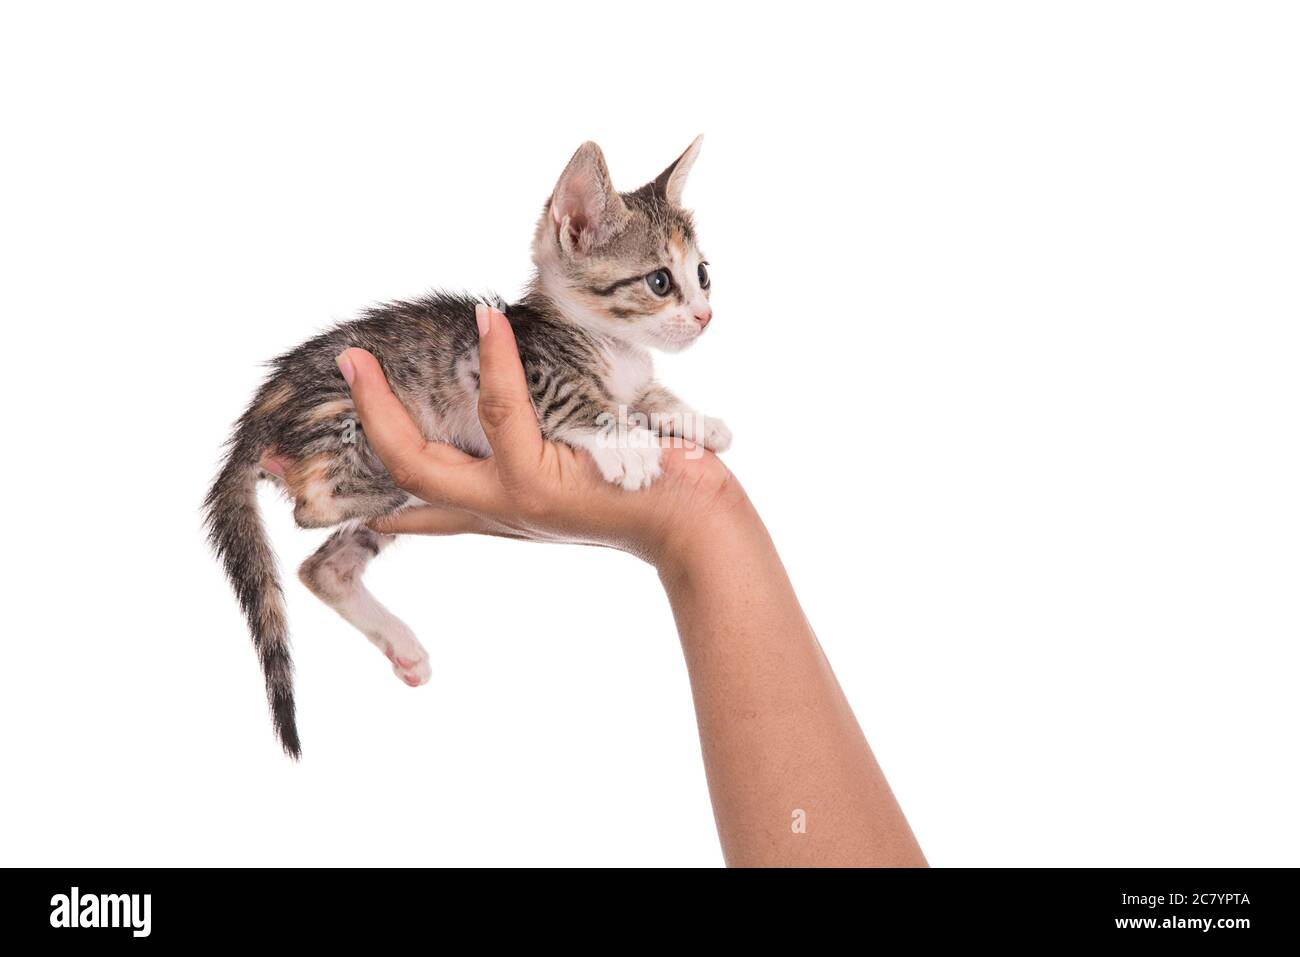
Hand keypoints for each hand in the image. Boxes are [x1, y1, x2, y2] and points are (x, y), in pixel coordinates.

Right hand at [336, 304, 743, 565]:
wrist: (698, 527)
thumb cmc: (648, 490)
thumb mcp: (578, 471)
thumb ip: (536, 445)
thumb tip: (506, 396)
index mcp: (501, 509)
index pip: (418, 506)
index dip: (363, 492)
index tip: (314, 478)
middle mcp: (496, 510)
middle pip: (402, 478)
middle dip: (360, 428)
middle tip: (340, 370)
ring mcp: (511, 501)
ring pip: (423, 462)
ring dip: (382, 407)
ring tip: (360, 357)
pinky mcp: (539, 486)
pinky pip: (503, 416)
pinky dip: (494, 362)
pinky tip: (486, 321)